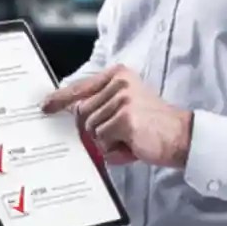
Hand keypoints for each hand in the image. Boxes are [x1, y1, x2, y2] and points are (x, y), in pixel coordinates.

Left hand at [41, 64, 192, 167]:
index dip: (61, 98)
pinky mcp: (125, 118)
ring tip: (130, 139)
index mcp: (117, 75)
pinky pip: (103, 140)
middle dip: (95, 130)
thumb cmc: (151, 126)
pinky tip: (133, 146)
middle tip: (121, 134)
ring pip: (91, 129)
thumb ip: (101, 105)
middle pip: (82, 112)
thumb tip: (72, 114)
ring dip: (107, 142)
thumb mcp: (125, 106)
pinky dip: (115, 150)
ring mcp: (122, 99)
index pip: (81, 87)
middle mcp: (119, 83)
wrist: (181, 136)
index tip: (45, 106)